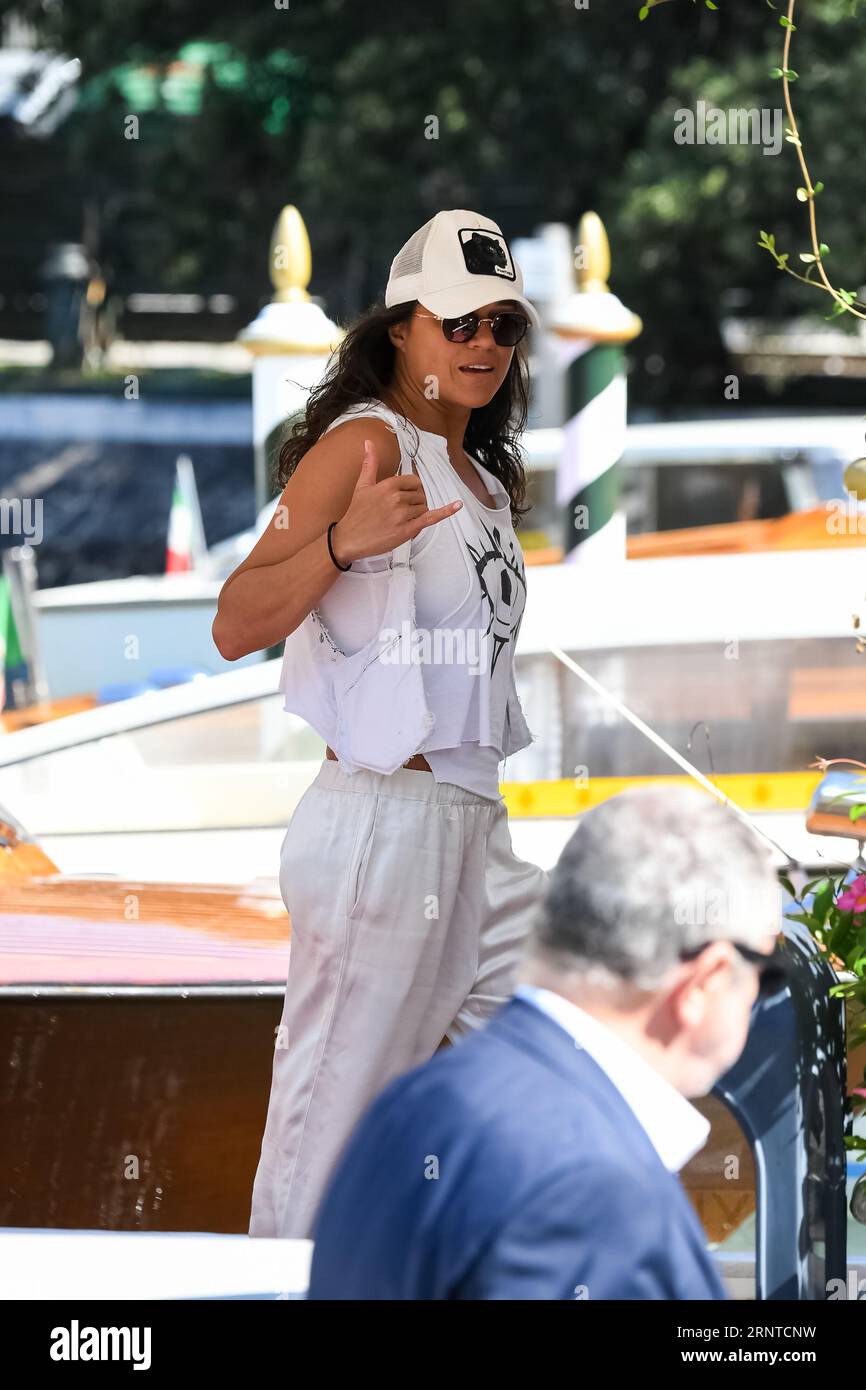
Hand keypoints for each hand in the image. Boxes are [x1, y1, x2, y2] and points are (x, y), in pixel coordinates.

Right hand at [331, 436, 462, 564]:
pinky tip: (457, 505)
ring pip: (424, 508)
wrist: (350, 539)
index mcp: (389, 485)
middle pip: (420, 496)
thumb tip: (368, 442)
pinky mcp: (407, 530)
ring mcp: (403, 515)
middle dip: (413, 503)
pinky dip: (446, 511)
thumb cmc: (356, 514)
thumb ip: (370, 463)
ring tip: (398, 521)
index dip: (411, 489)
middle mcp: (397, 498)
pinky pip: (431, 518)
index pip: (414, 481)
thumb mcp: (363, 485)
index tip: (402, 497)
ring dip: (416, 514)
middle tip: (397, 512)